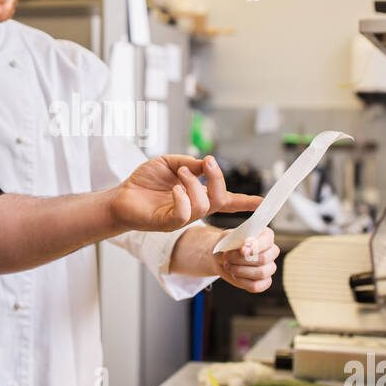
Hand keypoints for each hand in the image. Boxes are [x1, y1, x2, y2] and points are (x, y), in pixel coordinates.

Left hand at [110, 155, 261, 231]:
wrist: (121, 196)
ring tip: (180, 173)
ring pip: (203, 205)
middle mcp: (194, 209)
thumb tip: (208, 162)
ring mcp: (182, 218)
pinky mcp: (167, 223)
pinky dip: (183, 197)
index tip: (264, 203)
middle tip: (209, 162)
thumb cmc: (144, 182)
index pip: (226, 200)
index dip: (245, 202)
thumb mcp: (170, 164)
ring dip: (194, 184)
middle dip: (218, 179)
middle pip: (220, 200)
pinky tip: (174, 189)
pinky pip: (184, 214)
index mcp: (198, 195)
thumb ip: (191, 164)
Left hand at [213, 227, 279, 292]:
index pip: (268, 241)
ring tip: (228, 265)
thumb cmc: (227, 244)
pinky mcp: (263, 282)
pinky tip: (234, 275)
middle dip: (242, 259)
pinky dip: (242, 281)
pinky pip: (257, 286)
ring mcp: (269, 268)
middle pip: (264, 259)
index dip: (256, 246)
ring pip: (261, 273)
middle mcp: (271, 252)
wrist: (221, 256)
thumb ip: (238, 238)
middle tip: (227, 256)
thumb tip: (245, 248)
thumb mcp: (229, 236)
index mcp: (266, 236)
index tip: (241, 250)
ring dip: (240, 270)